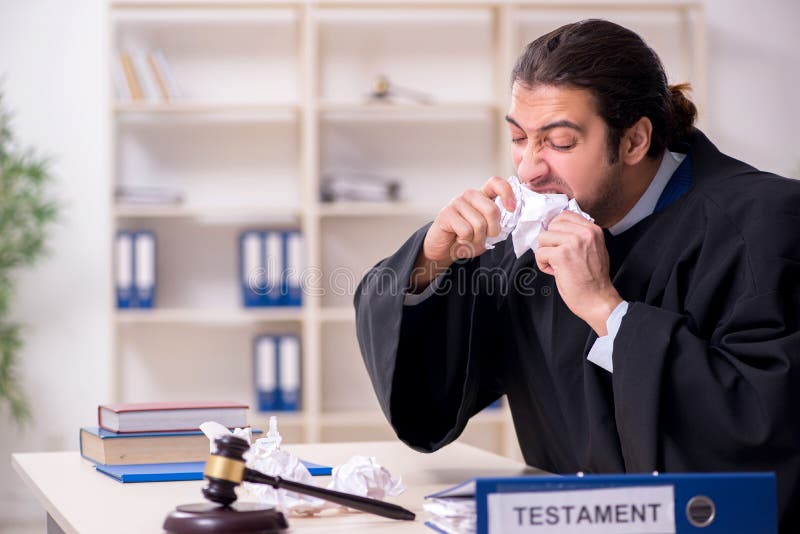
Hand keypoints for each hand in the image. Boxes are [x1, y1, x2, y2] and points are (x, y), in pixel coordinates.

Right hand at [410, 177, 515, 289]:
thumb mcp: (487, 231)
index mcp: (482, 196)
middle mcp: (469, 195)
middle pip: (492, 210)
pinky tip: (459, 239)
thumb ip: (498, 222)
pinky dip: (466, 241)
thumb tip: (511, 216)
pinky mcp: (446, 214)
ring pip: (479, 224)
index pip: (496, 183)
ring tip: (469, 239)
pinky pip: (466, 231)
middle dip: (493, 230)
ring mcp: (457, 202)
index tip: (511, 209)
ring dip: (477, 239)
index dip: (507, 193)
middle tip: (485, 237)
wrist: (444, 250)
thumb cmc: (467, 238)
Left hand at [535, 212, 622, 334]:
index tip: (558, 243)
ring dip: (545, 253)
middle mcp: (584, 233)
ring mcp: (572, 242)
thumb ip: (579, 236)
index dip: (556, 230)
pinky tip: (555, 271)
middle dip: (550, 242)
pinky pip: (540, 253)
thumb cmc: (593, 279)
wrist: (598, 299)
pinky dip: (543, 264)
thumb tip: (557, 230)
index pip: (564, 215)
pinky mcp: (561, 255)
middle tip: (558, 257)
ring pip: (543, 238)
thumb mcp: (594, 249)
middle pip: (551, 226)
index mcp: (593, 230)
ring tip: (557, 265)